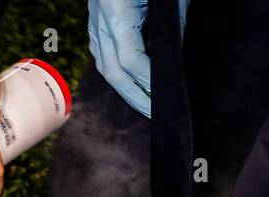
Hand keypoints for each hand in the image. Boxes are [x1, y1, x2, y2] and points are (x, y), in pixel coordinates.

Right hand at [88, 0, 189, 118]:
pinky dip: (116, 69)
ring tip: (142, 103)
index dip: (147, 83)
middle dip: (134, 96)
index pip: (130, 60)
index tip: (164, 99)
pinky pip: (102, 52)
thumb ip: (173, 26)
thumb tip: (174, 65)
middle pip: (111, 70)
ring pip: (103, 64)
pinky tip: (130, 81)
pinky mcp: (95, 17)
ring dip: (123, 87)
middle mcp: (100, 17)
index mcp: (117, 10)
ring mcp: (94, 18)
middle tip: (154, 114)